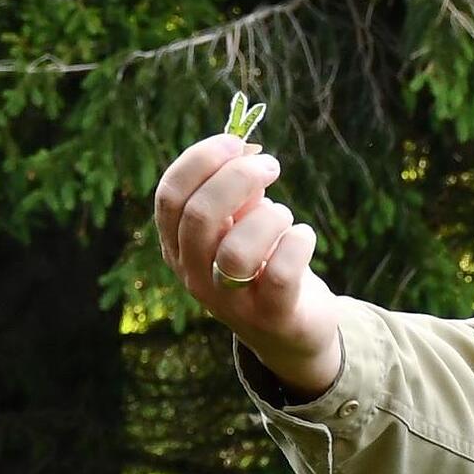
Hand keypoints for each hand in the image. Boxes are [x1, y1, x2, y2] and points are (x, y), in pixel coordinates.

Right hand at [153, 133, 342, 396]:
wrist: (290, 330)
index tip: (235, 143)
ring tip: (284, 218)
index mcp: (177, 247)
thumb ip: (236, 191)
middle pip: (200, 217)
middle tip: (270, 166)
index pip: (170, 196)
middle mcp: (193, 276)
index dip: (201, 160)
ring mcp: (229, 302)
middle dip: (239, 178)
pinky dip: (298, 243)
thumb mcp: (240, 225)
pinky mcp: (271, 316)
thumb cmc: (262, 264)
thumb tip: (245, 148)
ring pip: (236, 252)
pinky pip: (280, 274)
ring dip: (268, 219)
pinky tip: (303, 237)